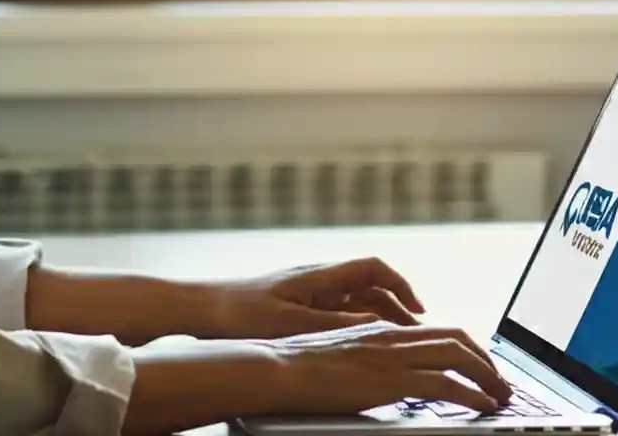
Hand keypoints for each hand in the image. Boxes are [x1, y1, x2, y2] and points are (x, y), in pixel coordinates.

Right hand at [123, 325, 512, 432]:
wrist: (276, 369)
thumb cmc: (295, 369)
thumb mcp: (337, 360)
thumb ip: (365, 365)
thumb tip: (382, 382)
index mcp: (379, 330)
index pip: (437, 332)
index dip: (466, 348)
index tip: (480, 366)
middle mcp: (391, 337)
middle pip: (457, 338)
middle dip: (486, 361)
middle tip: (500, 383)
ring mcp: (393, 356)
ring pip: (460, 356)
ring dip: (489, 377)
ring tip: (502, 397)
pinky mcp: (392, 379)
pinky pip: (447, 384)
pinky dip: (474, 394)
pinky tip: (485, 407)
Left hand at [209, 257, 427, 338]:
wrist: (199, 310)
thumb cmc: (240, 314)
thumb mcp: (293, 323)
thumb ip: (336, 325)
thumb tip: (379, 325)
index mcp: (319, 276)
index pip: (373, 269)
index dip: (401, 287)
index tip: (419, 311)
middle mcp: (317, 280)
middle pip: (369, 289)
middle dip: (396, 309)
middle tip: (416, 338)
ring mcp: (306, 293)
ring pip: (354, 303)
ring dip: (378, 320)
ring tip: (396, 346)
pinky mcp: (295, 308)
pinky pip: (336, 314)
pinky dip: (355, 328)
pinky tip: (359, 348)